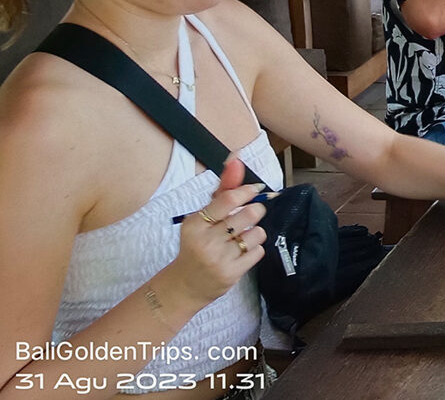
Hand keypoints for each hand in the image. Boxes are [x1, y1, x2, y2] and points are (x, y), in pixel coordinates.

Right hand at [164, 160, 266, 309]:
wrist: (185, 285)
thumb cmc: (198, 244)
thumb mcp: (203, 217)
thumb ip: (223, 189)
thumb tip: (236, 159)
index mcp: (195, 223)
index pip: (229, 199)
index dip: (248, 191)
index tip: (256, 190)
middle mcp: (206, 240)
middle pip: (249, 214)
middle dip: (256, 211)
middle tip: (251, 215)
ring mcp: (219, 259)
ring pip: (257, 233)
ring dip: (255, 233)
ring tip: (242, 237)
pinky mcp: (231, 273)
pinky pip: (258, 252)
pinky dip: (255, 249)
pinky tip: (241, 252)